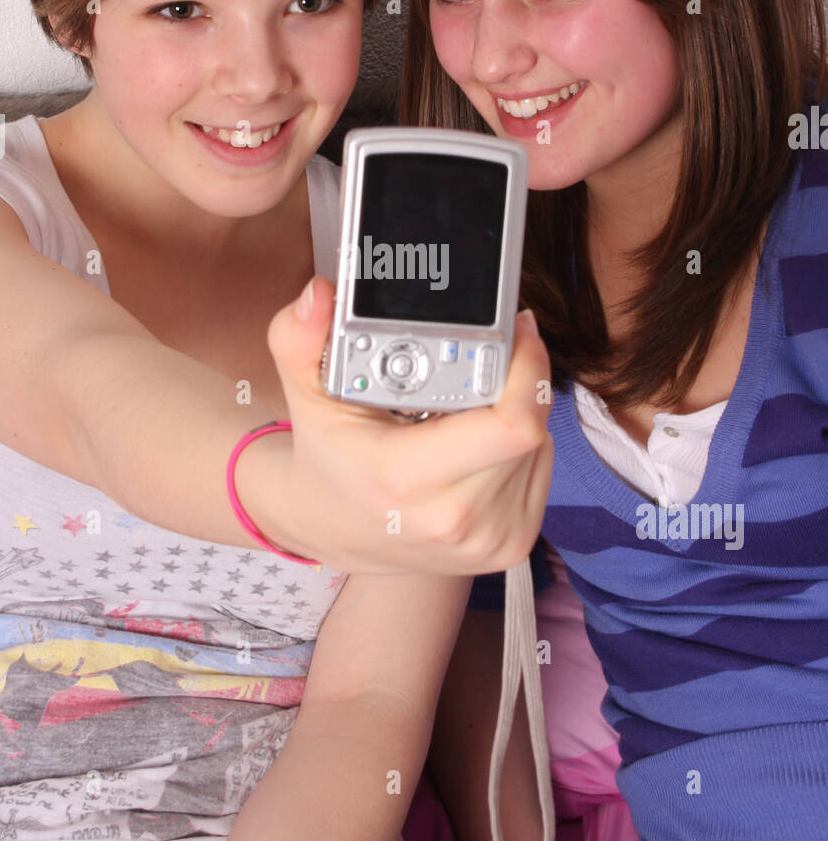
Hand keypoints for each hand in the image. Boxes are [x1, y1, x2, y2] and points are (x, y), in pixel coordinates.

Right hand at [264, 275, 553, 575]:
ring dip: (515, 412)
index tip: (516, 328)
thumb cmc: (329, 458)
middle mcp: (455, 518)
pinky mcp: (512, 546)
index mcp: (407, 479)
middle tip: (488, 355)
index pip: (510, 425)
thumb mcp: (306, 395)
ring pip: (538, 444)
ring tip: (468, 406)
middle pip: (530, 425)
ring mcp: (490, 540)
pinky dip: (520, 444)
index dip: (526, 369)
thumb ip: (301, 339)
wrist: (338, 531)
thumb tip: (319, 295)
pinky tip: (478, 439)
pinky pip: (540, 469)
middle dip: (516, 381)